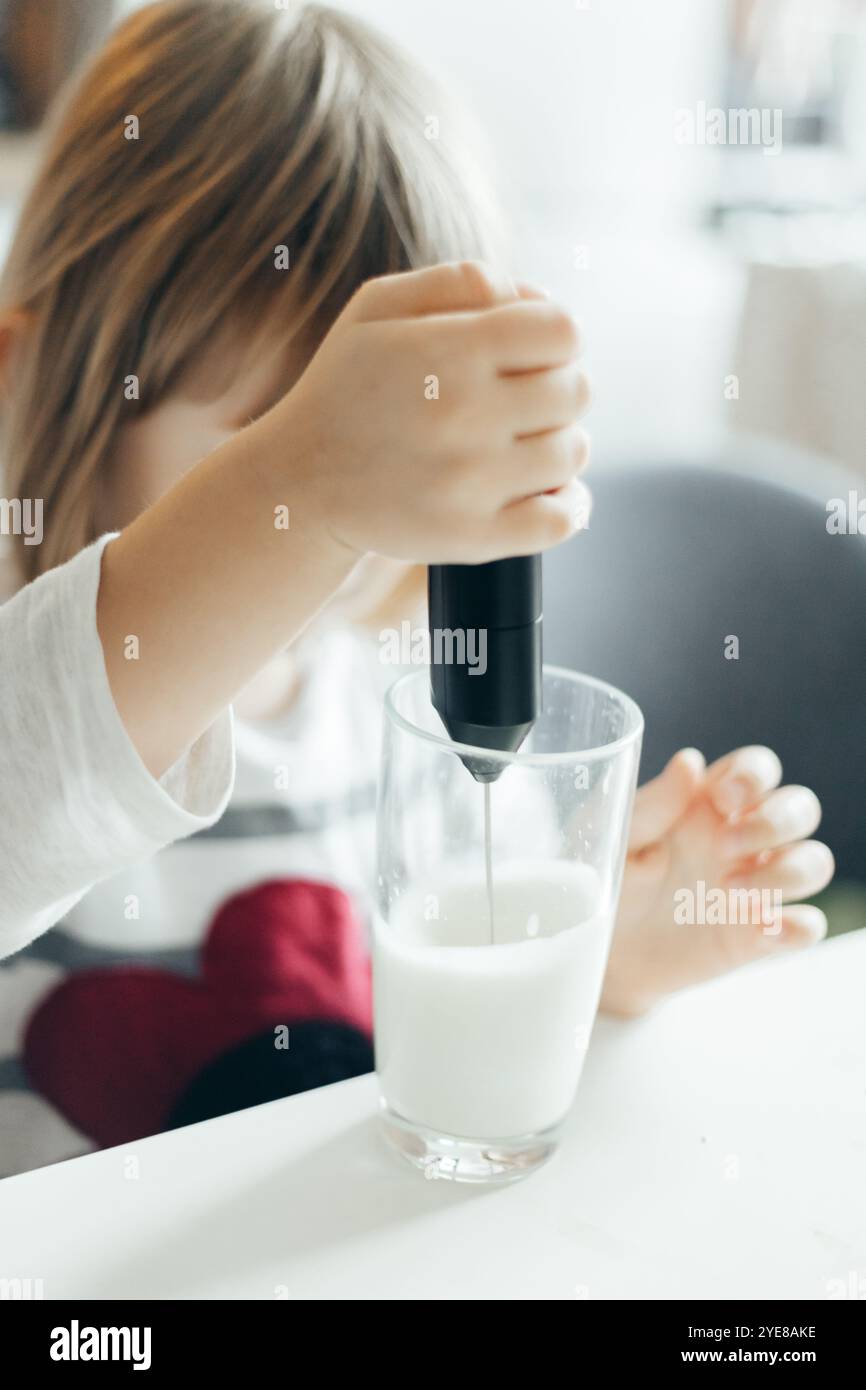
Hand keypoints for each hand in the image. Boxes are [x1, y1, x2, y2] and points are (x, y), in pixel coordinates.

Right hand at [262, 260, 590, 561]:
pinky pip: (561, 520)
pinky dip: (569, 506)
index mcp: (449, 351)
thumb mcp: (377, 308)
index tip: (534, 355)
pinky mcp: (472, 537)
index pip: (563, 331)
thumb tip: (533, 298)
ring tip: (520, 445)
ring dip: (557, 445)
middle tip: (523, 402)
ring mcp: (471, 482)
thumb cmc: (345, 389)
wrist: (297, 484)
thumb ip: (458, 281)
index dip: (556, 337)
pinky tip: (546, 492)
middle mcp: (465, 415)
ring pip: (572, 452)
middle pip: (575, 391)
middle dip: (557, 388)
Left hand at [601, 746, 834, 1016]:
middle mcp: (742, 839)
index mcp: (707, 804)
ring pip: (815, 861)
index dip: (755, 775)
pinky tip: (760, 931)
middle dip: (776, 821)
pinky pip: (808, 925)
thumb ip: (652, 804)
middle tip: (724, 848)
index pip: (758, 768)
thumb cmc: (605, 881)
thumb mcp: (616, 839)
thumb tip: (691, 762)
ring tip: (729, 891)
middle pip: (800, 807)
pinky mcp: (757, 936)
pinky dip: (798, 925)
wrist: (599, 953)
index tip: (724, 799)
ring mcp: (755, 887)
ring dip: (788, 871)